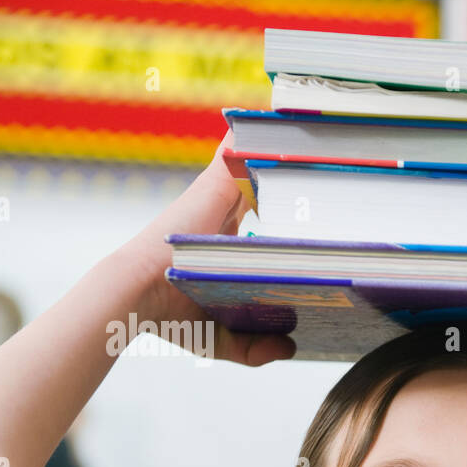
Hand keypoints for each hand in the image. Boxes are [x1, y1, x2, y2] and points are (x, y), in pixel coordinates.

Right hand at [123, 130, 296, 366]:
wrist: (138, 296)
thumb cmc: (171, 317)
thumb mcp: (222, 337)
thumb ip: (256, 347)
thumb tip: (292, 349)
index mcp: (222, 246)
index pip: (259, 222)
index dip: (282, 211)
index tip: (316, 208)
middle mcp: (221, 218)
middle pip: (261, 188)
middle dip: (290, 176)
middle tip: (328, 168)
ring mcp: (218, 200)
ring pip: (253, 165)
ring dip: (278, 148)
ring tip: (316, 130)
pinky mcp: (214, 188)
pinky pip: (238, 152)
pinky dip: (256, 134)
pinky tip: (282, 118)